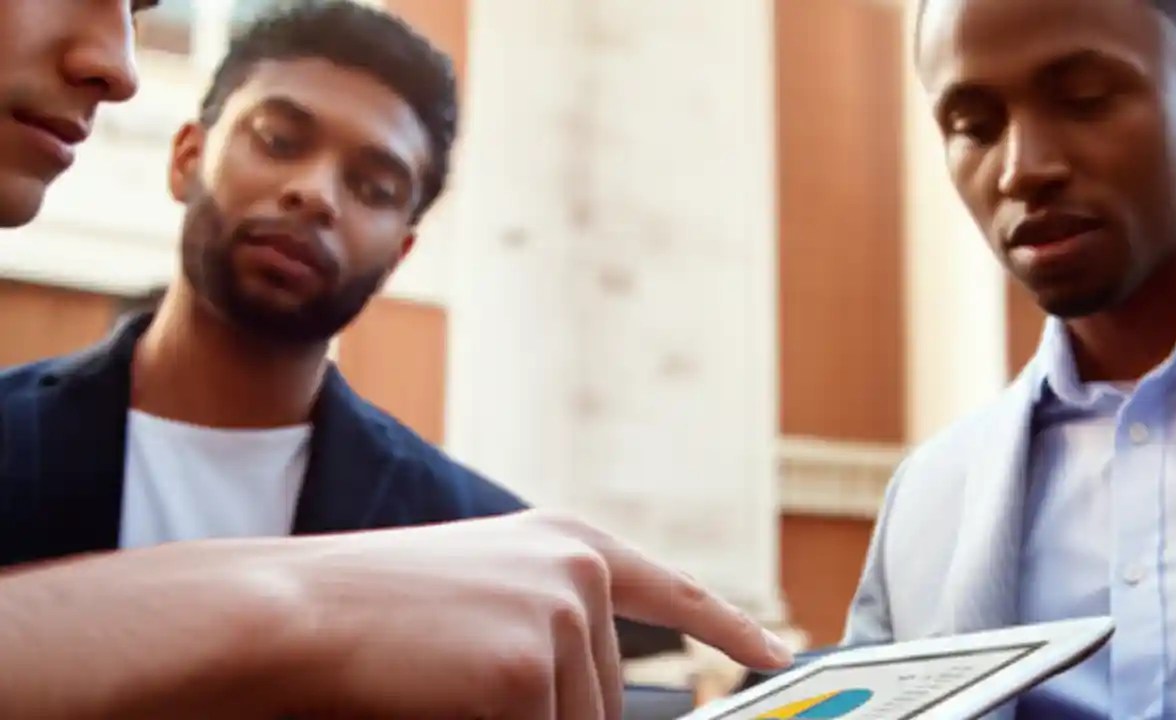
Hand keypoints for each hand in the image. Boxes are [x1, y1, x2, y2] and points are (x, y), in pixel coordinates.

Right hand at [276, 509, 791, 718]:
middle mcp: (580, 569)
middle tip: (470, 690)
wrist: (289, 612)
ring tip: (448, 688)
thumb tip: (600, 697)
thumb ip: (558, 632)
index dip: (731, 629)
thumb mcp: (488, 603)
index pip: (676, 590)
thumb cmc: (377, 613)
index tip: (779, 654)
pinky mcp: (528, 665)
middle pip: (608, 700)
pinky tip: (441, 699)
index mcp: (569, 545)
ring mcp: (560, 613)